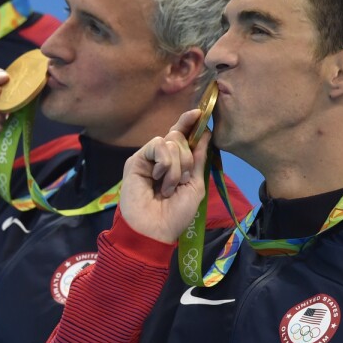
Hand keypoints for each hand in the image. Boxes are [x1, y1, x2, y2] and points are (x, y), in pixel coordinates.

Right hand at [117, 109, 209, 243]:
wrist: (154, 229)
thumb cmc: (176, 213)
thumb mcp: (194, 185)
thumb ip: (198, 159)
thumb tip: (205, 133)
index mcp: (178, 164)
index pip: (184, 137)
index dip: (190, 124)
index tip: (200, 113)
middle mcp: (163, 158)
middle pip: (179, 137)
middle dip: (187, 158)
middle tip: (182, 180)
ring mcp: (150, 158)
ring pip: (170, 141)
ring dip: (176, 166)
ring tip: (168, 187)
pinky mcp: (137, 160)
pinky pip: (157, 145)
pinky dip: (164, 161)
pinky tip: (158, 178)